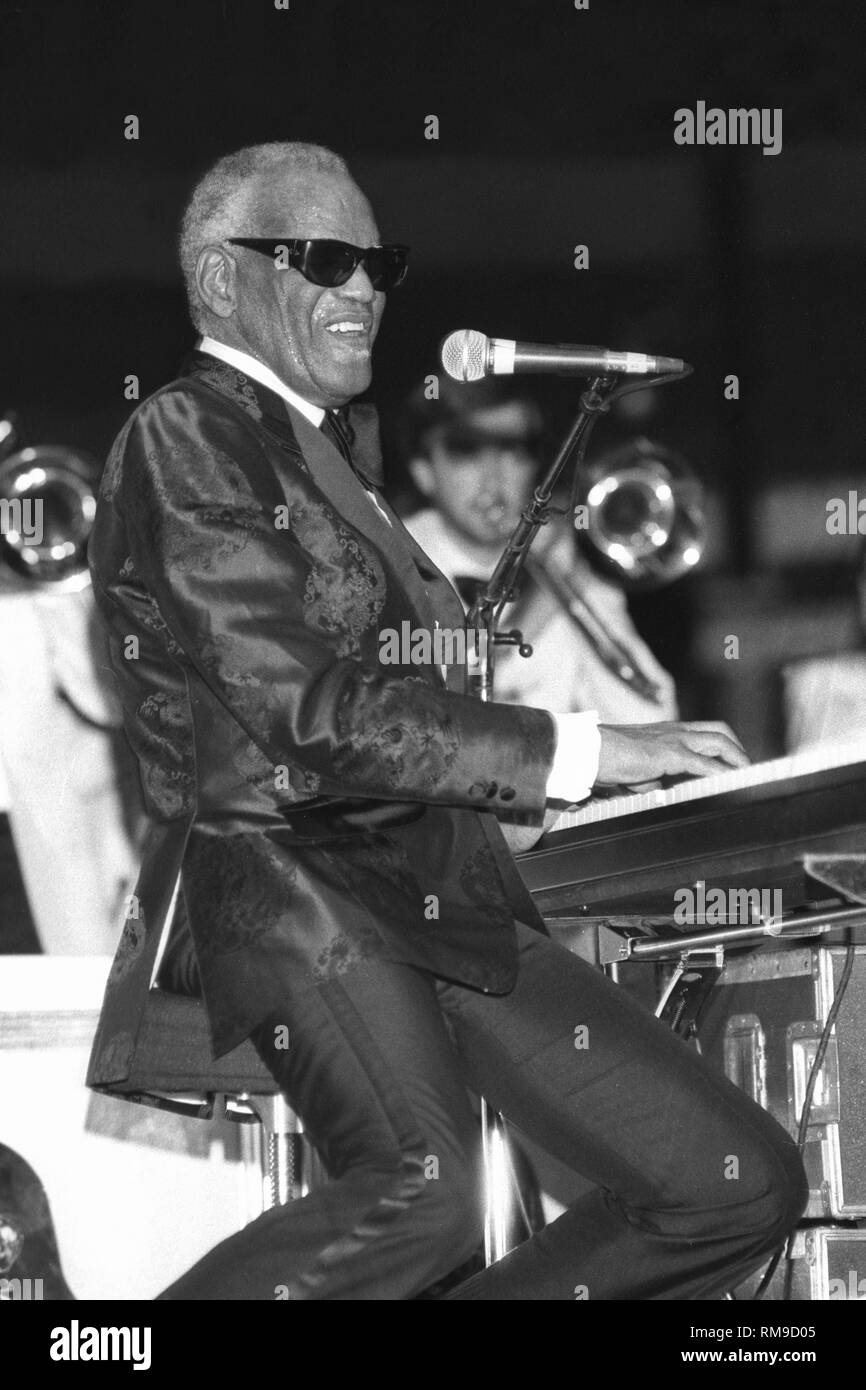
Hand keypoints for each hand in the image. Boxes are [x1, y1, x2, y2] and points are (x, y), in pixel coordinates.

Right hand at [596, 721, 749, 787]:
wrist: (589, 750)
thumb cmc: (604, 758)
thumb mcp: (631, 769)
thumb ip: (647, 777)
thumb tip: (656, 787)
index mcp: (664, 732)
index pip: (701, 732)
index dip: (720, 745)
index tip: (732, 759)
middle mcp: (673, 731)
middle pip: (717, 731)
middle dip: (736, 748)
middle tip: (746, 767)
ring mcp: (674, 740)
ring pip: (718, 742)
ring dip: (737, 758)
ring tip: (747, 776)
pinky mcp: (671, 754)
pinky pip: (705, 764)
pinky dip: (723, 774)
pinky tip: (731, 784)